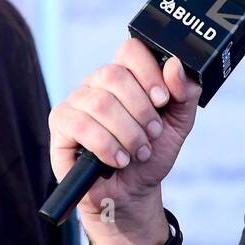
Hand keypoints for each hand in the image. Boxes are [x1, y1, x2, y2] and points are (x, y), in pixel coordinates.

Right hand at [49, 37, 201, 235]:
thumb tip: (175, 65)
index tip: (163, 100)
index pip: (131, 50)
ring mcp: (76, 102)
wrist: (132, 193)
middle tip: (153, 134)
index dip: (149, 72)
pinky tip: (118, 160)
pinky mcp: (60, 124)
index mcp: (126, 76)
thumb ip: (184, 93)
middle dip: (141, 110)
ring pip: (100, 102)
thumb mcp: (179, 124)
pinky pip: (80, 124)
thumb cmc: (151, 154)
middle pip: (114, 74)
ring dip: (127, 133)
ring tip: (138, 152)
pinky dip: (105, 145)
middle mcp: (98, 83)